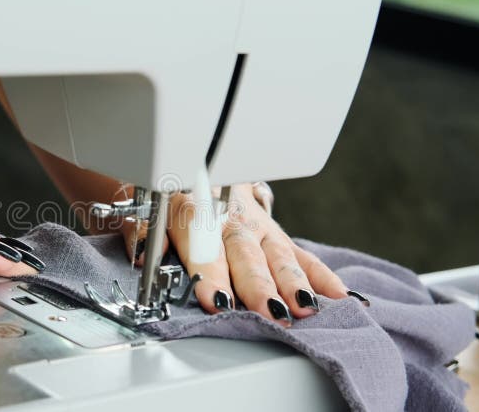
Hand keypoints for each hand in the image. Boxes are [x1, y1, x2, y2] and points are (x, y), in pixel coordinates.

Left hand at [122, 184, 349, 325]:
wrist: (198, 164)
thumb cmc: (171, 199)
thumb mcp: (147, 208)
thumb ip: (141, 232)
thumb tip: (140, 255)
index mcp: (194, 211)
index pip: (203, 245)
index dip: (210, 274)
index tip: (217, 300)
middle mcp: (232, 218)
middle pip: (247, 254)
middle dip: (260, 286)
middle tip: (272, 313)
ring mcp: (260, 226)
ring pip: (279, 254)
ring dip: (294, 283)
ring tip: (307, 309)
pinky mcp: (277, 234)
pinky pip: (302, 255)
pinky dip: (321, 276)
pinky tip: (339, 296)